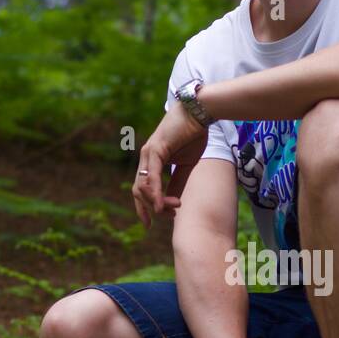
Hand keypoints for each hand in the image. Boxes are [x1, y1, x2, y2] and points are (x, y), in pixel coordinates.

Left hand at [132, 103, 207, 227]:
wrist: (199, 113)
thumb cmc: (193, 136)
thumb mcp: (186, 165)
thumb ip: (177, 182)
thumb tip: (171, 202)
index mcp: (151, 162)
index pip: (141, 189)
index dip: (143, 208)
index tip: (151, 224)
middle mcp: (146, 158)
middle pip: (139, 191)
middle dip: (152, 208)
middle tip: (170, 216)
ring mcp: (148, 153)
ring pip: (144, 186)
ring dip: (158, 203)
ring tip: (174, 208)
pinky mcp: (156, 150)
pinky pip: (152, 176)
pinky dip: (156, 193)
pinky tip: (161, 206)